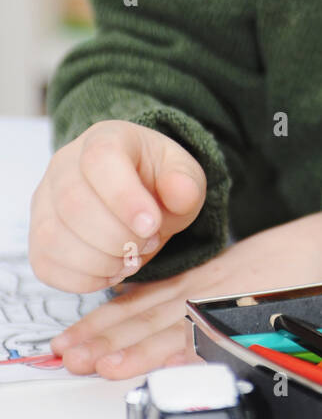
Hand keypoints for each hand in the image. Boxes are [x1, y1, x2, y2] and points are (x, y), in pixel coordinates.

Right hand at [29, 119, 206, 293]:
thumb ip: (186, 182)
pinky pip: (46, 266)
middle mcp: (63, 165)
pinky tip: (110, 271)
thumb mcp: (183, 175)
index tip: (151, 225)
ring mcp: (44, 202)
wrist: (137, 196)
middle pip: (73, 203)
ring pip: (53, 238)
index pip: (100, 159)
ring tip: (131, 259)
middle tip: (147, 243)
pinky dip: (83, 279)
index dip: (124, 197)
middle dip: (117, 236)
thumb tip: (180, 192)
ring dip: (100, 261)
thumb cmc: (157, 181)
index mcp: (104, 139)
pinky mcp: (38, 238)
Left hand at [50, 210, 321, 378]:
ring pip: (175, 327)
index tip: (72, 339)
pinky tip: (166, 366)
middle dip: (106, 338)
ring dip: (135, 349)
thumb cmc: (296, 262)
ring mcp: (233, 300)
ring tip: (100, 365)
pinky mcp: (258, 309)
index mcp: (205, 282)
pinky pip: (220, 333)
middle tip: (69, 356)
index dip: (106, 321)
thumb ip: (208, 296)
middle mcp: (210, 291)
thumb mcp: (242, 273)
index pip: (144, 303)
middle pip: (149, 316)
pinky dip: (193, 351)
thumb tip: (173, 329)